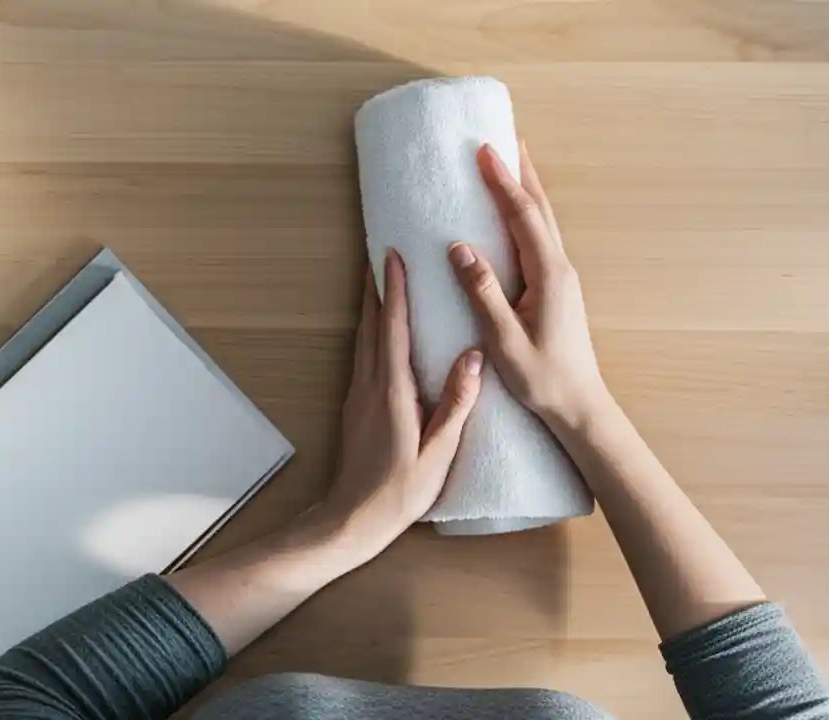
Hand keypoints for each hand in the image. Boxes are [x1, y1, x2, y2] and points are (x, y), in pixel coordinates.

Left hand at [320, 250, 483, 562]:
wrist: (353, 520)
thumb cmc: (400, 491)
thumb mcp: (439, 452)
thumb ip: (457, 404)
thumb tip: (475, 358)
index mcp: (392, 392)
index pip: (393, 329)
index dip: (394, 290)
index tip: (393, 254)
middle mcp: (369, 386)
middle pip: (371, 324)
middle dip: (376, 285)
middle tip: (381, 250)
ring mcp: (358, 395)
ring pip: (363, 338)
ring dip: (372, 305)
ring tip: (379, 278)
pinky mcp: (356, 406)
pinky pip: (362, 355)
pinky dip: (371, 330)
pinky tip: (379, 329)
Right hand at [447, 142, 607, 427]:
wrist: (579, 405)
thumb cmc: (543, 379)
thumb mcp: (505, 341)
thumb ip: (483, 293)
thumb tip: (459, 248)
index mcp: (548, 276)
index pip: (523, 217)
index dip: (502, 182)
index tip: (484, 151)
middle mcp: (559, 269)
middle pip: (539, 208)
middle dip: (519, 172)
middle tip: (502, 138)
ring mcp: (560, 277)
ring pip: (542, 221)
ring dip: (526, 189)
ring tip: (511, 161)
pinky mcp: (555, 288)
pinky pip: (539, 237)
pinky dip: (527, 213)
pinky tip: (516, 213)